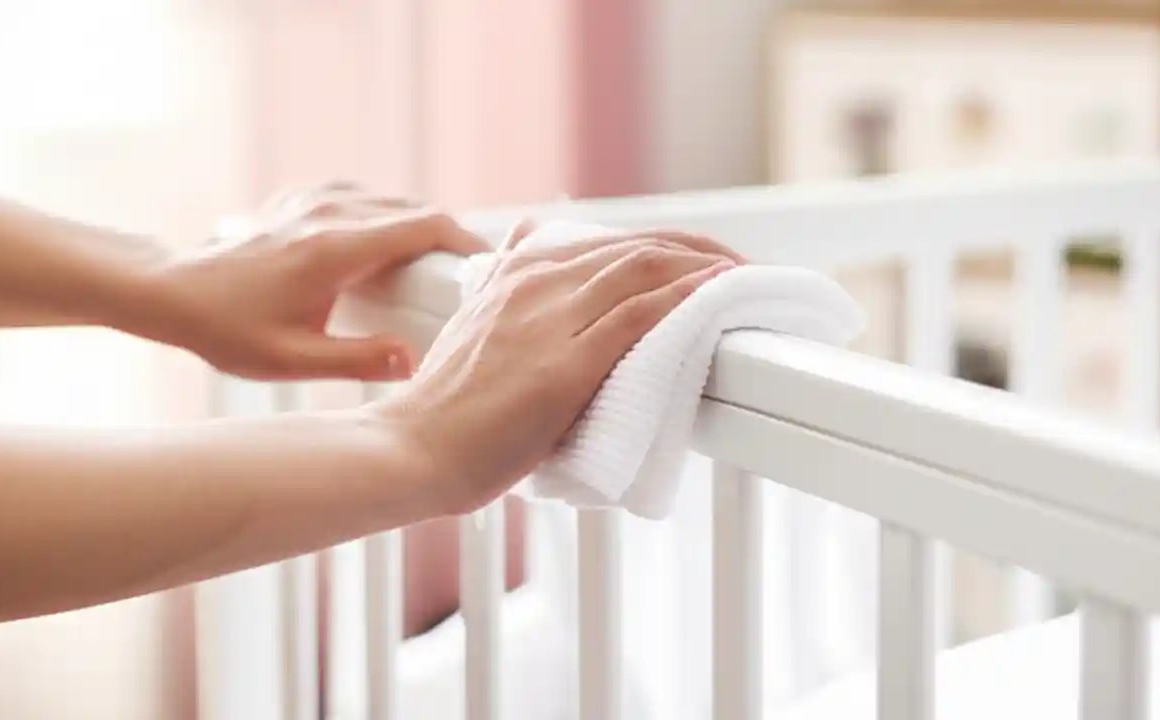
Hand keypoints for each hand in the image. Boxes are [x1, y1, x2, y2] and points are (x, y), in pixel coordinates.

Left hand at [157, 183, 487, 379]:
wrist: (175, 293)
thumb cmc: (228, 330)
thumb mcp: (292, 361)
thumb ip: (357, 361)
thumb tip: (412, 360)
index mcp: (333, 250)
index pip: (422, 226)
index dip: (464, 242)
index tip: (486, 265)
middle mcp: (327, 214)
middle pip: (413, 210)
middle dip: (446, 240)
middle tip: (460, 280)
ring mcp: (312, 199)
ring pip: (389, 200)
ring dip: (414, 227)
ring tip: (425, 268)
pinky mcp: (301, 197)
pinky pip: (361, 194)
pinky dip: (381, 214)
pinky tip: (380, 243)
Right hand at [373, 222, 740, 513]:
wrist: (413, 449)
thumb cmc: (449, 406)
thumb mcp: (478, 327)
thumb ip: (511, 290)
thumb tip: (542, 252)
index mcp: (518, 273)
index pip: (612, 242)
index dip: (669, 245)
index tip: (706, 260)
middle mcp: (535, 282)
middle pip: (637, 245)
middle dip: (699, 250)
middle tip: (742, 268)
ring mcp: (549, 319)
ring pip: (643, 269)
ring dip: (704, 268)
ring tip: (745, 278)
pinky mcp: (563, 363)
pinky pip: (636, 315)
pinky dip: (686, 297)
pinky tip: (719, 292)